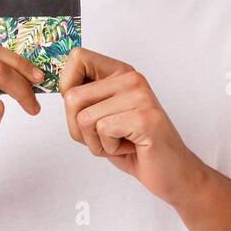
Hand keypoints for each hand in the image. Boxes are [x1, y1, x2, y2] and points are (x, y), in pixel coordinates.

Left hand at [57, 47, 207, 206]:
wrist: (172, 173)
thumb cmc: (135, 147)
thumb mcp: (104, 116)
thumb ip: (84, 98)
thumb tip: (57, 87)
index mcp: (121, 73)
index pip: (77, 57)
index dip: (66, 86)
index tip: (81, 109)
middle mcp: (132, 78)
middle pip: (72, 96)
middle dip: (78, 129)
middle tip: (105, 137)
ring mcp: (140, 97)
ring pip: (84, 118)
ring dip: (95, 142)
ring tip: (120, 142)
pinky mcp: (145, 118)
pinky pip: (102, 131)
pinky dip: (109, 149)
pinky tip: (130, 147)